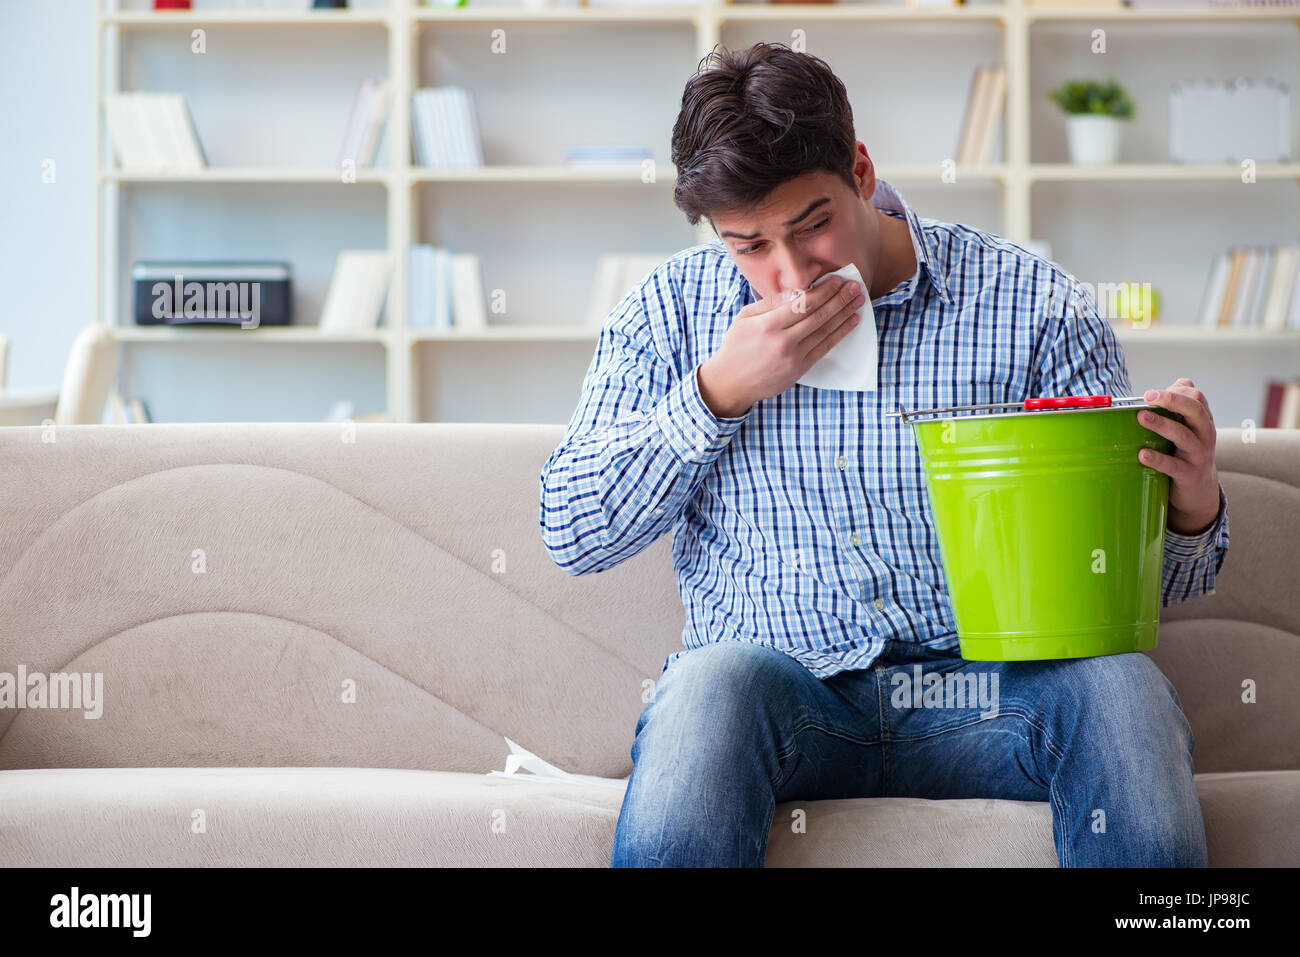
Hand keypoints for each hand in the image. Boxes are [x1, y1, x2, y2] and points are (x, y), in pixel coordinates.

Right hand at [701, 276, 865, 415]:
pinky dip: (840, 334)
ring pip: (825, 331)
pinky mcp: (799, 369)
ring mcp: (793, 357)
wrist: (731, 383)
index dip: (823, 291)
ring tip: (858, 300)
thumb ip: (770, 304)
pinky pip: (824, 348)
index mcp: (768, 325)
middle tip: (855, 286)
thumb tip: (796, 291)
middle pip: (818, 315)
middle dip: (839, 299)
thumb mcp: (745, 318)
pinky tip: (850, 322)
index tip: (837, 280)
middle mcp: (783, 341)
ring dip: (844, 314)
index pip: (803, 303)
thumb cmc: (736, 347)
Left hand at [1136, 377, 1220, 534]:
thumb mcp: (1186, 429)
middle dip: (1172, 400)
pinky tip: (1143, 454)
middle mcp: (1205, 434)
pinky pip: (1174, 465)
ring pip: (1183, 436)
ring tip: (1142, 417)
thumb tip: (1157, 392)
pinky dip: (1158, 459)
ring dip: (1162, 425)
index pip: (1196, 398)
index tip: (1151, 393)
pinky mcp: (1189, 474)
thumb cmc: (1186, 452)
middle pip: (1194, 411)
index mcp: (1202, 420)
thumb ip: (1176, 409)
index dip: (1175, 392)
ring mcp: (1199, 454)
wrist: (1199, 488)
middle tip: (1148, 397)